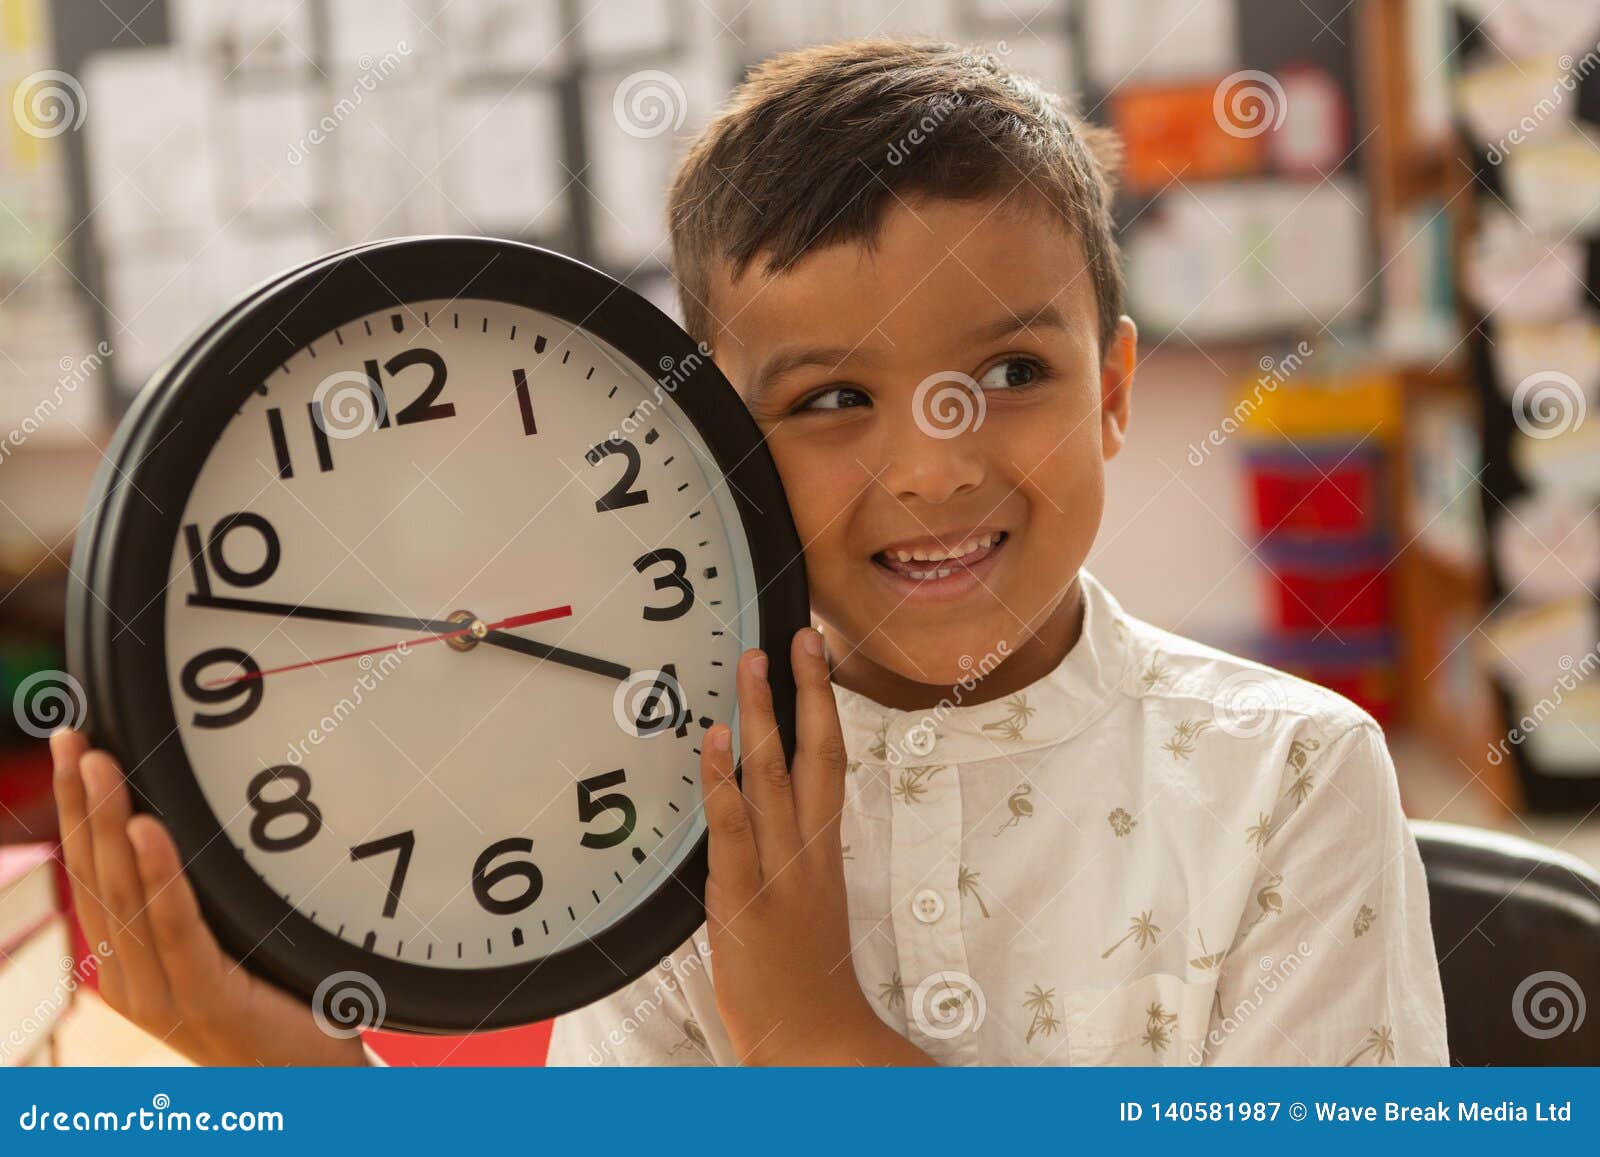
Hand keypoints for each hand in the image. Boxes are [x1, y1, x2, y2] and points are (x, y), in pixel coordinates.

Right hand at [50, 729, 368, 1065]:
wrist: (315, 1092)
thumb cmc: (287, 1014)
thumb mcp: (240, 946)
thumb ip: (209, 901)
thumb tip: (206, 821)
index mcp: (134, 964)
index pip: (95, 873)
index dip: (78, 810)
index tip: (74, 746)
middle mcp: (134, 980)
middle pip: (96, 876)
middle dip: (81, 803)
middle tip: (74, 738)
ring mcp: (163, 995)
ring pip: (123, 895)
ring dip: (108, 823)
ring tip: (99, 765)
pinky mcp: (204, 1002)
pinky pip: (176, 929)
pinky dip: (160, 876)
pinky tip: (146, 831)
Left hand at [698, 628, 931, 1065]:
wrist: (816, 1042)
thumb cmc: (805, 981)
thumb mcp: (806, 907)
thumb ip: (786, 857)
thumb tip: (758, 809)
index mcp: (823, 851)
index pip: (831, 762)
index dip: (824, 706)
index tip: (817, 658)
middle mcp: (808, 853)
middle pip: (817, 755)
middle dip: (808, 692)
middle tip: (797, 638)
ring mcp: (778, 874)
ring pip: (774, 779)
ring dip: (761, 716)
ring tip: (750, 665)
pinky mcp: (743, 902)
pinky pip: (734, 831)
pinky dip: (723, 783)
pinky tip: (711, 743)